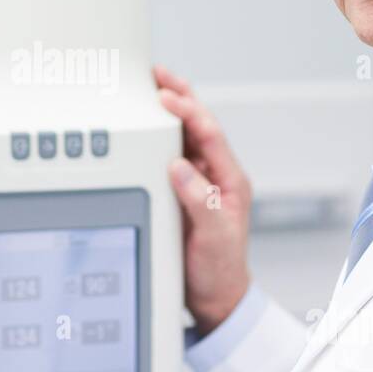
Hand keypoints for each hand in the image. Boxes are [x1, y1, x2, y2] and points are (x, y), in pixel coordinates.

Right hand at [154, 64, 252, 334]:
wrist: (215, 298)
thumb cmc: (219, 270)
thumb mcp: (213, 238)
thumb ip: (199, 201)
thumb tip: (179, 167)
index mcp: (229, 180)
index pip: (210, 135)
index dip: (189, 112)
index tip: (166, 96)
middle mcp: (215, 175)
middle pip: (198, 126)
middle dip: (180, 96)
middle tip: (157, 73)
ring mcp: (199, 182)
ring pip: (184, 136)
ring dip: (168, 111)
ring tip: (149, 87)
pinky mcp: (182, 191)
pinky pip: (170, 154)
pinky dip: (157, 135)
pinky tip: (143, 125)